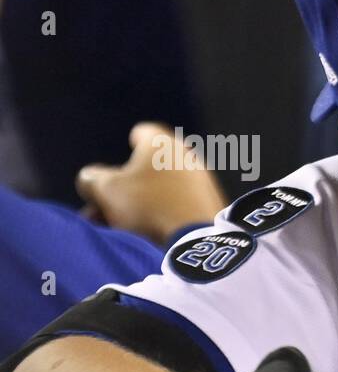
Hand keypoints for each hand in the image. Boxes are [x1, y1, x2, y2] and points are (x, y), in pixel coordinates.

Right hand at [76, 122, 227, 243]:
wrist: (198, 240)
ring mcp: (203, 183)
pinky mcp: (211, 207)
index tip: (129, 147)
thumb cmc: (148, 206)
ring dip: (139, 205)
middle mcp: (187, 157)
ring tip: (118, 227)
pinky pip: (180, 206)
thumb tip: (91, 179)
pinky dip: (163, 215)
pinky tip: (147, 234)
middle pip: (150, 167)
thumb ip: (91, 179)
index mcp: (162, 143)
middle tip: (100, 208)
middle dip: (123, 187)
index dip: (133, 140)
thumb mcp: (106, 190)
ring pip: (163, 190)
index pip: (144, 132)